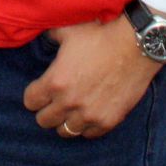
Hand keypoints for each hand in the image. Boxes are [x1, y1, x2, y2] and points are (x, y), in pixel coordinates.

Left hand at [21, 15, 165, 138]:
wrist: (135, 45)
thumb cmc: (100, 35)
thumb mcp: (68, 30)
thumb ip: (50, 36)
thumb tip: (43, 34)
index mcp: (55, 81)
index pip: (30, 101)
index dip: (34, 95)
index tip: (40, 91)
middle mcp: (69, 102)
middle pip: (44, 121)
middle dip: (46, 110)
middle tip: (54, 102)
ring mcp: (89, 115)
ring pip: (65, 132)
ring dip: (65, 121)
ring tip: (71, 111)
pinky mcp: (108, 121)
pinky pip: (89, 134)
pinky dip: (86, 126)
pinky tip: (88, 114)